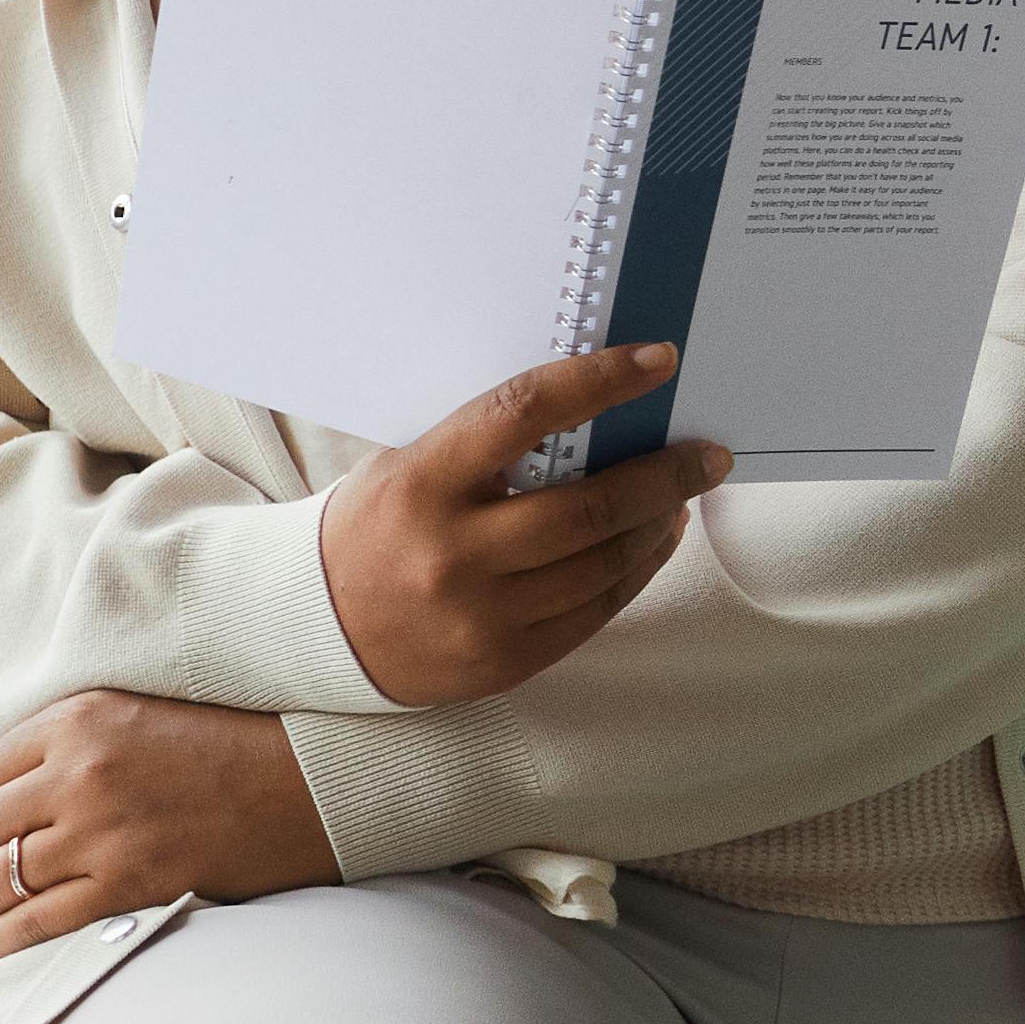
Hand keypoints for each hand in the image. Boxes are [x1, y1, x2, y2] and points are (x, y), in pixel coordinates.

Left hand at [0, 691, 340, 954]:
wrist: (313, 784)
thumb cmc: (235, 750)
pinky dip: (3, 937)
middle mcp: (81, 770)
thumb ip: (76, 743)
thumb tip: (0, 793)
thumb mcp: (144, 719)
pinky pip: (38, 919)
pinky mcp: (129, 882)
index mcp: (81, 717)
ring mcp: (103, 830)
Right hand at [322, 347, 728, 704]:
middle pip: (589, 507)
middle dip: (665, 474)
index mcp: (421, 483)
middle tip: (709, 454)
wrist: (315, 628)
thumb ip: (490, 443)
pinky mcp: (505, 661)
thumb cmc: (378, 526)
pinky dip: (638, 570)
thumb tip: (600, 408)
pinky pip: (596, 611)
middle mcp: (452, 552)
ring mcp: (480, 614)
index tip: (658, 362)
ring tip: (683, 494)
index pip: (522, 414)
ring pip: (603, 563)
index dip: (599, 382)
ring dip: (659, 523)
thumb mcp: (411, 466)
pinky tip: (655, 540)